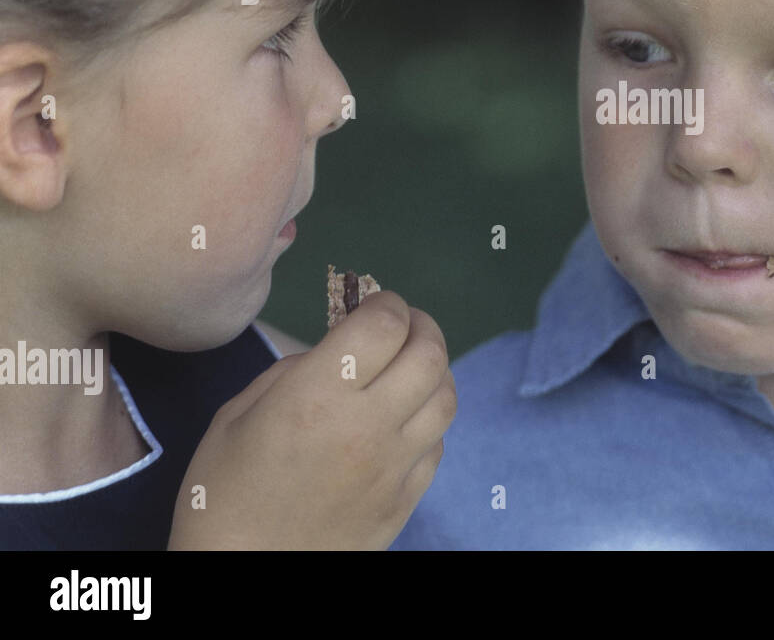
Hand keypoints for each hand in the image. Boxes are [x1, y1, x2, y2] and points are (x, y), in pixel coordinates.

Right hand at [168, 291, 455, 549]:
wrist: (243, 575)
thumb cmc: (223, 494)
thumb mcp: (236, 416)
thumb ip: (291, 372)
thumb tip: (335, 349)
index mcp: (320, 395)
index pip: (385, 325)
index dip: (387, 303)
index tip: (377, 302)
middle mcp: (369, 424)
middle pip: (430, 355)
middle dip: (422, 327)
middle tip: (407, 324)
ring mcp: (395, 465)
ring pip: (446, 398)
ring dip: (435, 371)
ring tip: (414, 366)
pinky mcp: (407, 499)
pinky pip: (438, 444)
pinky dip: (430, 420)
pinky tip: (407, 419)